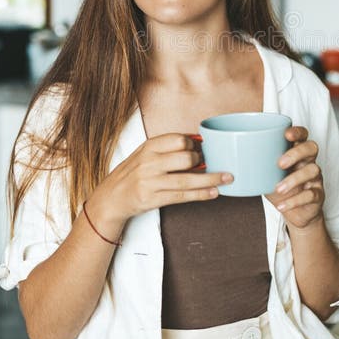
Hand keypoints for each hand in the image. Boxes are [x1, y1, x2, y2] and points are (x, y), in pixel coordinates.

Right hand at [89, 133, 232, 228]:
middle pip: (185, 158)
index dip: (194, 144)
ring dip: (211, 179)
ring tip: (227, 178)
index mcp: (148, 147)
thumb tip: (197, 141)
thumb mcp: (145, 154)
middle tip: (211, 163)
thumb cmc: (133, 173)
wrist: (111, 198)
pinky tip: (213, 192)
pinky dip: (201, 194)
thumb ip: (167, 147)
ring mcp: (151, 182)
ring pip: (187, 180)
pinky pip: (182, 197)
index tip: (203, 148)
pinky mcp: (153, 199)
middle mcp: (149, 163)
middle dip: (203, 161)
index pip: (177, 139)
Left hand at [265, 126, 324, 229]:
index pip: (303, 135)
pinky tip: (281, 205)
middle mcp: (309, 162)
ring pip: (313, 170)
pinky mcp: (318, 195)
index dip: (297, 132)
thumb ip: (257, 165)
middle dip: (296, 153)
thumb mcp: (267, 176)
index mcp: (297, 153)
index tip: (286, 134)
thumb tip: (229, 158)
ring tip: (278, 188)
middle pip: (311, 148)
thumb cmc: (280, 188)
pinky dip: (294, 201)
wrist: (295, 214)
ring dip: (294, 179)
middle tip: (279, 163)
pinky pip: (311, 194)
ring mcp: (316, 178)